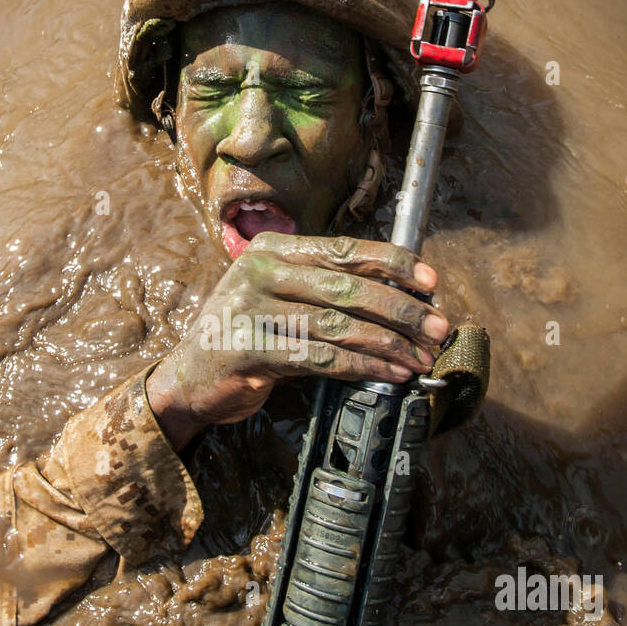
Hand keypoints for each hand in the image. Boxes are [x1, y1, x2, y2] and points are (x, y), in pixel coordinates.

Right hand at [145, 232, 449, 451]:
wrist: (189, 376)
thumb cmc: (247, 335)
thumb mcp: (282, 298)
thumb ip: (328, 289)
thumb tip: (403, 294)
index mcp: (274, 250)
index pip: (345, 250)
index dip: (394, 264)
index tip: (431, 282)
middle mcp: (260, 272)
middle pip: (348, 288)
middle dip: (402, 311)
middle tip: (437, 329)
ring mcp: (251, 309)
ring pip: (339, 325)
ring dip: (389, 344)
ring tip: (419, 357)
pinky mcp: (249, 349)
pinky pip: (322, 358)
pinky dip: (363, 367)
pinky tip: (389, 373)